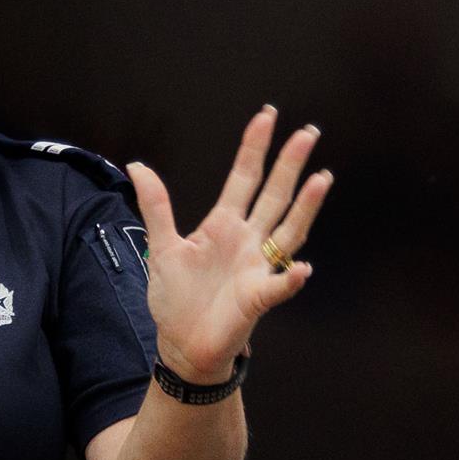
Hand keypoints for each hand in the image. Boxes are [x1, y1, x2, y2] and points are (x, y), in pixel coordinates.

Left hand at [127, 106, 331, 381]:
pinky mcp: (258, 298)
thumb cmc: (177, 298)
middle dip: (291, 164)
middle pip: (274, 194)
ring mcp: (257, 267)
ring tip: (321, 180)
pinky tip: (302, 269)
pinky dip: (290, 278)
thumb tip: (137, 165)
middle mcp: (248, 240)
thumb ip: (156, 206)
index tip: (267, 116)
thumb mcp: (162, 246)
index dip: (254, 147)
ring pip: (288, 231)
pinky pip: (279, 286)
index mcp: (223, 225)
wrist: (181, 343)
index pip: (244, 177)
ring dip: (306, 207)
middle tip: (309, 132)